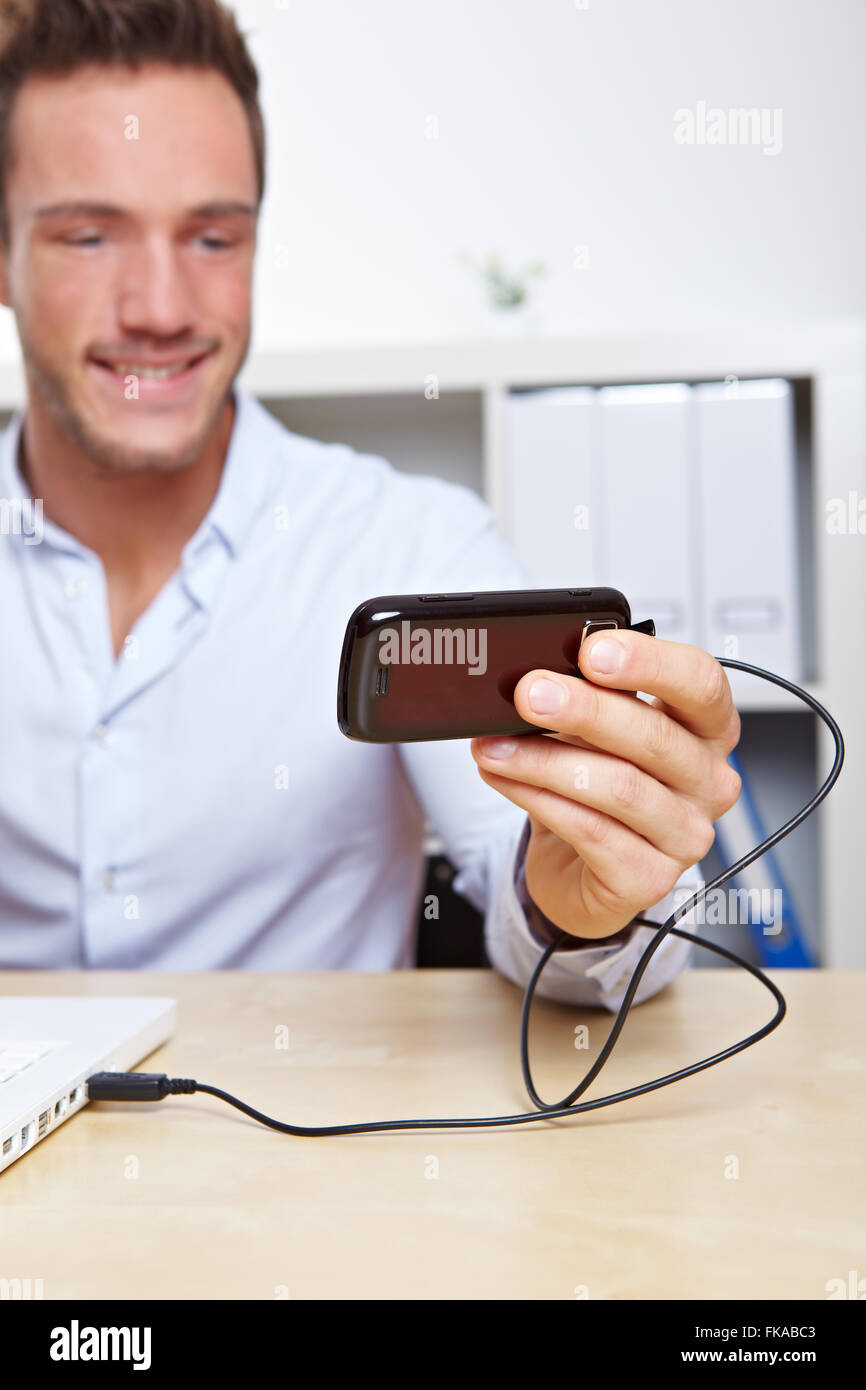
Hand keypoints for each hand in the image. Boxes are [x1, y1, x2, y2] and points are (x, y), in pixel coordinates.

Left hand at [470, 630, 741, 940]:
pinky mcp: (649, 879)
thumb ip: (586, 696)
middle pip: (653, 735)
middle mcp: (709, 781)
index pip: (701, 682)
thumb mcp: (595, 732)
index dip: (650, 662)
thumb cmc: (596, 787)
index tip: (593, 650)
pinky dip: (539, 799)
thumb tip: (539, 673)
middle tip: (528, 693)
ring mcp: (685, 835)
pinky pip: (590, 831)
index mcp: (708, 728)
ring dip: (544, 760)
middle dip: (583, 709)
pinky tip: (505, 778)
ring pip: (617, 787)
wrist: (579, 869)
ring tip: (495, 745)